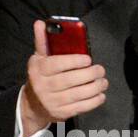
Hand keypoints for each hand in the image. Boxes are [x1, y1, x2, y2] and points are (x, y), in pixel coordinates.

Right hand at [20, 19, 107, 136]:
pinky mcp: (61, 113)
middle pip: (69, 80)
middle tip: (101, 70)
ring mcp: (51, 102)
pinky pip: (80, 107)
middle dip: (89, 74)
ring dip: (94, 87)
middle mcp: (42, 86)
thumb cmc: (41, 76)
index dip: (74, 61)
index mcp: (38, 70)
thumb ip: (42, 41)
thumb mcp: (39, 58)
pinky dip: (93, 102)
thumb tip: (40, 23)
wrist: (33, 104)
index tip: (88, 59)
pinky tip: (101, 95)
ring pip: (77, 95)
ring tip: (103, 81)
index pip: (57, 64)